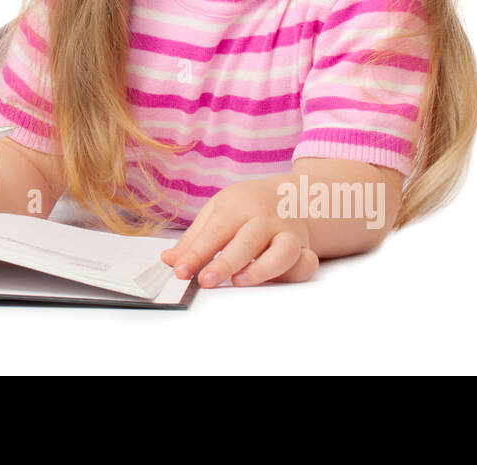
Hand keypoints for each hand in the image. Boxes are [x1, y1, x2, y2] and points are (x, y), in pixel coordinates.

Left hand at [160, 180, 318, 286]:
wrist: (291, 195)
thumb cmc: (247, 206)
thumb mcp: (218, 210)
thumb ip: (194, 239)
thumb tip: (170, 261)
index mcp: (239, 206)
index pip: (215, 231)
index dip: (196, 253)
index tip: (180, 271)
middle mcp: (265, 218)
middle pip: (247, 240)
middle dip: (226, 263)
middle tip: (205, 281)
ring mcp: (287, 232)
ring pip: (283, 251)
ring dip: (262, 268)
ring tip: (240, 281)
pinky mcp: (304, 247)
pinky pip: (306, 262)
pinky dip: (298, 271)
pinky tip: (280, 278)